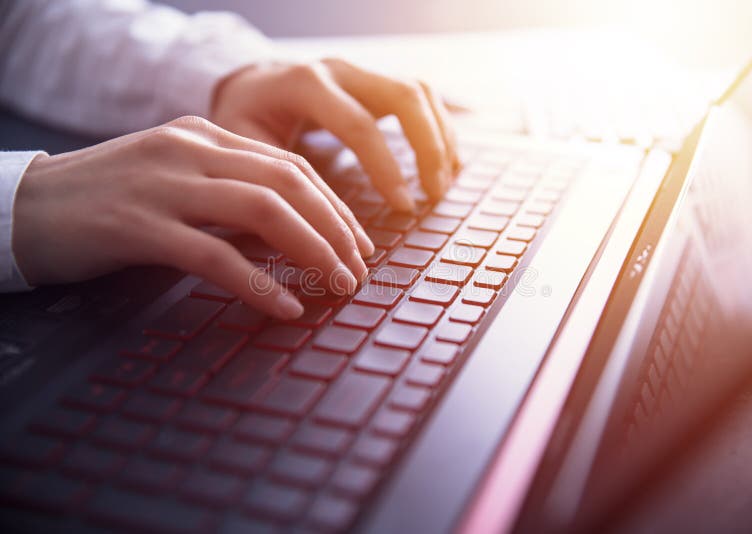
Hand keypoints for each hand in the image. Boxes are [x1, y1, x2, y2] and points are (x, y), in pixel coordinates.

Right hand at [13, 116, 374, 318]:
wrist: (27, 207)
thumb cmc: (109, 201)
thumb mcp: (178, 185)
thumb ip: (231, 201)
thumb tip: (293, 237)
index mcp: (203, 135)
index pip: (289, 166)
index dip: (333, 208)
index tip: (358, 244)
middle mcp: (189, 151)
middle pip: (288, 183)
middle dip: (335, 229)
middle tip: (358, 270)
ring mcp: (164, 185)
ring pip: (262, 210)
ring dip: (312, 251)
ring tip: (338, 287)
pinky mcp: (138, 226)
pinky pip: (214, 256)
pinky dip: (258, 283)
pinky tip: (285, 308)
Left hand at [211, 58, 459, 210]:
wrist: (249, 87)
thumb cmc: (245, 123)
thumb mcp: (244, 149)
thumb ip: (276, 179)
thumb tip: (309, 230)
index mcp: (306, 85)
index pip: (359, 125)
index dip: (387, 168)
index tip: (403, 208)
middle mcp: (340, 71)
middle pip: (405, 95)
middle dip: (429, 147)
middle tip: (434, 195)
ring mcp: (362, 73)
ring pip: (420, 92)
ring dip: (441, 138)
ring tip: (442, 185)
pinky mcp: (376, 83)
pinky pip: (422, 98)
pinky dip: (440, 130)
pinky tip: (446, 164)